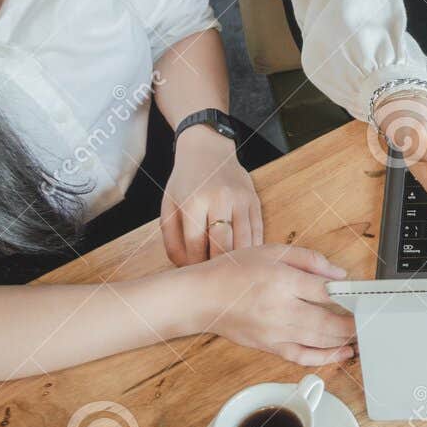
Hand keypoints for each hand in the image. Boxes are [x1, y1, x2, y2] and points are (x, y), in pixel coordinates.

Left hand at [160, 127, 264, 264]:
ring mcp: (241, 199)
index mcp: (193, 201)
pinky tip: (243, 258)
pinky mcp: (255, 201)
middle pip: (222, 247)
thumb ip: (172, 240)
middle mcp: (220, 199)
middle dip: (216, 267)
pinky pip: (257, 233)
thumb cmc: (185, 181)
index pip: (196, 245)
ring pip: (244, 243)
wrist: (208, 149)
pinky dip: (250, 250)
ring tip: (227, 271)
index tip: (193, 273)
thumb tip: (185, 268)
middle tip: (211, 277)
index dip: (194, 265)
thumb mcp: (169, 207)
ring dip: (236, 261)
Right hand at [193, 243, 355, 365]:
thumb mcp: (272, 251)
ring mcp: (275, 333)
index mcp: (283, 282)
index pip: (327, 292)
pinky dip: (325, 358)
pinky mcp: (270, 347)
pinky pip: (303, 357)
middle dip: (354, 323)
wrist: (202, 298)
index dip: (351, 296)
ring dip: (345, 340)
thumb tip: (339, 274)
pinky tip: (342, 354)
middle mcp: (281, 310)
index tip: (365, 297)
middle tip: (370, 319)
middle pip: (328, 321)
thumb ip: (309, 260)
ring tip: (362, 335)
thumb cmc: (233, 271)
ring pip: (320, 341)